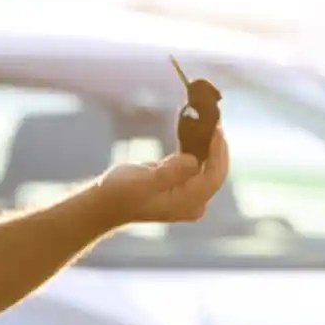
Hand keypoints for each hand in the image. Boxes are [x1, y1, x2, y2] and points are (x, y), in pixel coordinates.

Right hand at [98, 126, 229, 224]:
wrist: (106, 203)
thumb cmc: (120, 193)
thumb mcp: (143, 181)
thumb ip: (170, 173)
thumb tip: (194, 161)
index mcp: (187, 203)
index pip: (213, 177)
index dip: (218, 153)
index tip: (217, 129)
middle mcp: (193, 202)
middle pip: (215, 172)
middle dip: (217, 147)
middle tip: (216, 121)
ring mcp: (188, 195)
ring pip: (207, 167)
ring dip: (209, 146)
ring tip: (209, 123)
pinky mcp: (181, 186)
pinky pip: (196, 166)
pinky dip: (198, 149)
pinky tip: (197, 133)